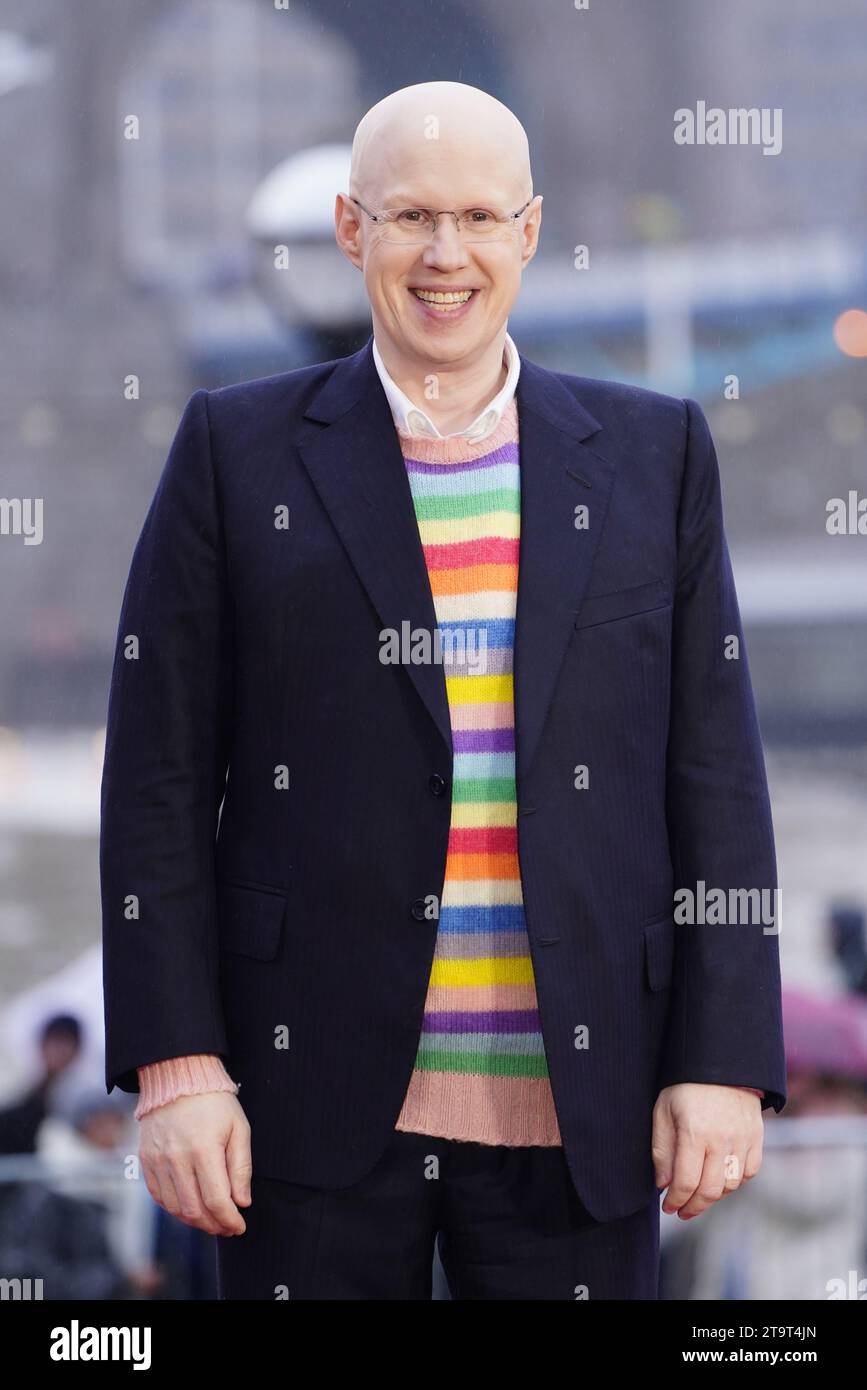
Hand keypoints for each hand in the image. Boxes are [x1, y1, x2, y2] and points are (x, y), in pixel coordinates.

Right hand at [139, 1092, 251, 1235]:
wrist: (178, 1078)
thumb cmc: (214, 1102)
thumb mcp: (239, 1128)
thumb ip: (241, 1167)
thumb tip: (242, 1202)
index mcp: (204, 1149)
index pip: (217, 1200)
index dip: (230, 1220)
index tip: (239, 1226)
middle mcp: (177, 1158)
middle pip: (194, 1210)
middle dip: (214, 1225)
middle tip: (227, 1227)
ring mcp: (158, 1161)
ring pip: (175, 1208)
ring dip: (194, 1221)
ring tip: (210, 1220)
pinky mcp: (146, 1160)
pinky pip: (158, 1196)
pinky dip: (174, 1208)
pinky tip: (189, 1206)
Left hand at [652, 1083, 763, 1219]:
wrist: (720, 1061)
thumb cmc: (685, 1086)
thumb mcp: (663, 1111)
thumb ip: (662, 1149)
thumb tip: (663, 1184)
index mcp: (694, 1133)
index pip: (686, 1183)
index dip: (675, 1201)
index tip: (668, 1207)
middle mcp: (721, 1140)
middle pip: (710, 1191)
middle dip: (693, 1207)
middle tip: (682, 1211)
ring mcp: (742, 1140)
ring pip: (731, 1185)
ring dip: (714, 1197)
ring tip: (699, 1196)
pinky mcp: (756, 1137)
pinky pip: (749, 1172)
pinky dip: (735, 1182)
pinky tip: (721, 1180)